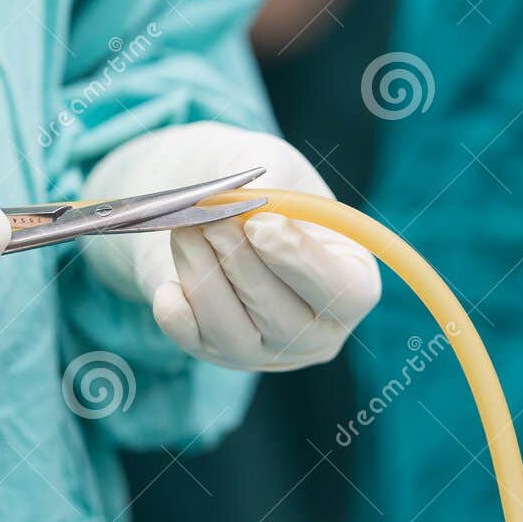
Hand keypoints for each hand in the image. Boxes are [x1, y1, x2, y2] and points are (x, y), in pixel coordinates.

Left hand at [83, 123, 380, 370]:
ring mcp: (267, 350)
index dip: (302, 263)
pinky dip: (176, 310)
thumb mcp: (275, 168)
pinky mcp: (218, 353)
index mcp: (353, 283)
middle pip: (285, 318)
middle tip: (210, 215)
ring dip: (203, 274)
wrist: (211, 208)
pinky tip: (169, 281)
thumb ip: (269, 186)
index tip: (261, 224)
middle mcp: (318, 330)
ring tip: (185, 228)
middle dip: (240, 261)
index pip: (344, 294)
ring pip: (234, 332)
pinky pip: (194, 341)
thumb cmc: (260, 188)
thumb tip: (245, 207)